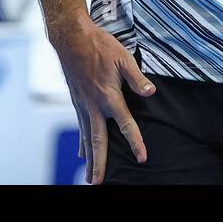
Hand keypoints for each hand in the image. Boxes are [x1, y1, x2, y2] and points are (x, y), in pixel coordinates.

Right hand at [52, 17, 155, 184]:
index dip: (135, 142)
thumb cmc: (100, 46)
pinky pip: (80, 126)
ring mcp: (82, 105)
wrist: (71, 38)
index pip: (126, 125)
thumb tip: (151, 92)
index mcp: (109, 97)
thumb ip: (137, 79)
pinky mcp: (76, 101)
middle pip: (98, 141)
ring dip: (89, 158)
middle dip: (99, 163)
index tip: (142, 158)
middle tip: (98, 183)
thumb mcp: (124, 59)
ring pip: (86, 138)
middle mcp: (94, 106)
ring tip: (90, 176)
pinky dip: (81, 142)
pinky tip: (80, 152)